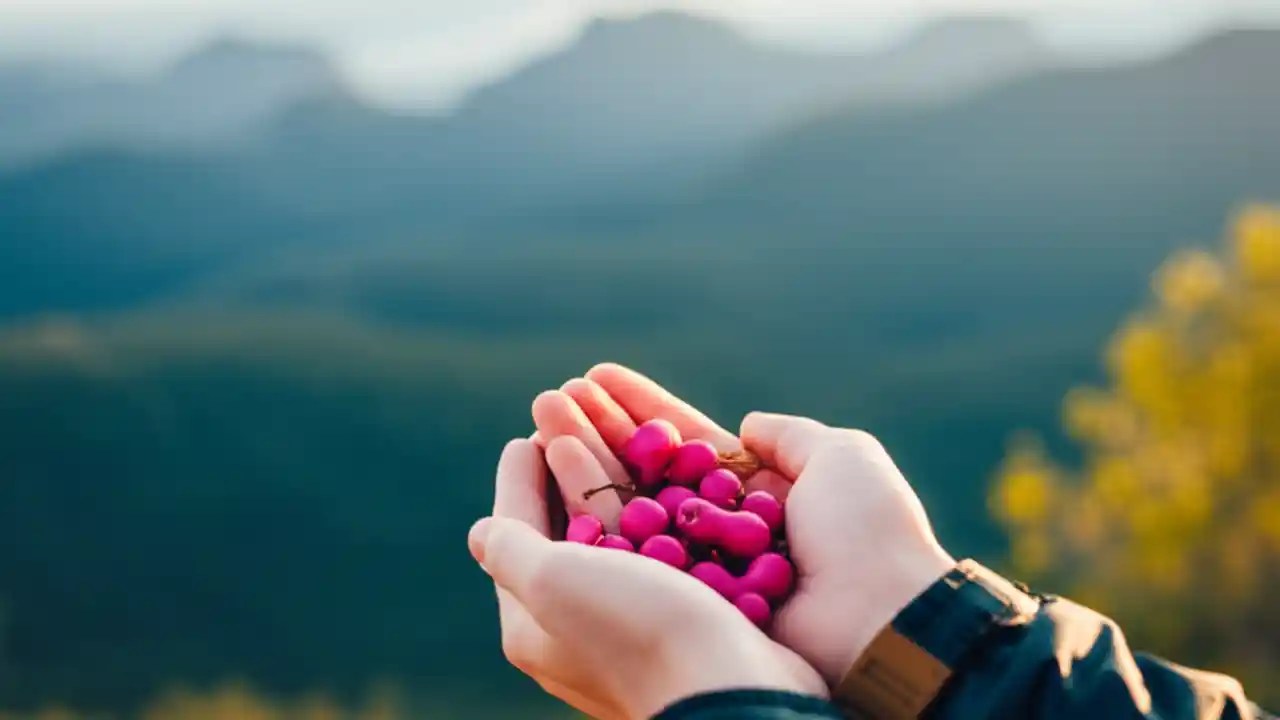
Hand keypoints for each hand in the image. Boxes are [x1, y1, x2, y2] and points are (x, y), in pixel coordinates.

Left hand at [469, 438, 824, 719]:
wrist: (734, 687)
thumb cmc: (635, 631)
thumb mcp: (550, 582)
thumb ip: (509, 548)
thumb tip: (482, 531)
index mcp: (535, 625)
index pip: (514, 535)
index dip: (519, 480)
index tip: (529, 434)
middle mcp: (581, 626)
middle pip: (567, 525)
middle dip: (564, 462)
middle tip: (570, 409)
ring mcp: (637, 619)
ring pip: (617, 527)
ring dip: (610, 472)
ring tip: (613, 425)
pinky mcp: (689, 612)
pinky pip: (663, 542)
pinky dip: (659, 500)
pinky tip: (670, 467)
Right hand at [534, 364, 952, 683]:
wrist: (880, 620)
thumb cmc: (867, 533)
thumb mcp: (842, 458)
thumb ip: (790, 435)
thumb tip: (746, 425)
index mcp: (761, 496)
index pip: (688, 444)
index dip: (640, 409)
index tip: (595, 377)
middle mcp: (722, 531)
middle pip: (647, 471)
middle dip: (599, 431)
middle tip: (549, 397)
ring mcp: (698, 568)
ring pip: (628, 506)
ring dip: (584, 461)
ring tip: (540, 419)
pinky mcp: (683, 601)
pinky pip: (630, 550)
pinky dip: (591, 512)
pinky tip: (552, 476)